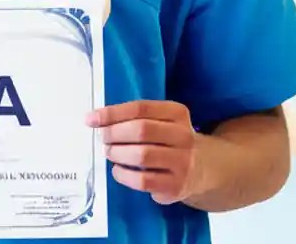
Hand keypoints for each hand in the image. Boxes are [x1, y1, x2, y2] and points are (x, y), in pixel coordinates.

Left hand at [86, 100, 201, 205]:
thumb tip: (96, 120)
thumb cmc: (170, 140)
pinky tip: (119, 170)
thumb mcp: (161, 121)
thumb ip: (134, 117)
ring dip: (117, 153)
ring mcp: (182, 162)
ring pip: (141, 155)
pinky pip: (143, 180)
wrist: (204, 169)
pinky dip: (123, 175)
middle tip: (103, 138)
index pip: (140, 108)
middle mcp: (184, 136)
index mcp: (177, 113)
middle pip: (141, 130)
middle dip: (114, 133)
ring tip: (110, 152)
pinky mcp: (176, 186)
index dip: (112, 113)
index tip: (91, 119)